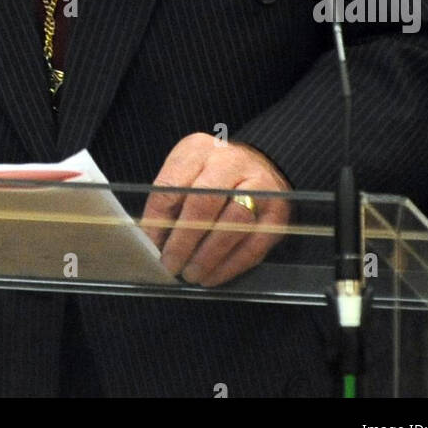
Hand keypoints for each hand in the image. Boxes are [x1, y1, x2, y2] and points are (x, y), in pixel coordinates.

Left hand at [141, 132, 290, 286]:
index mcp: (200, 150)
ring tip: (191, 274)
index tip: (150, 246)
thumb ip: (170, 200)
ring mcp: (261, 188)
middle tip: (170, 265)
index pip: (172, 185)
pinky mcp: (277, 215)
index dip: (157, 220)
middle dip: (183, 240)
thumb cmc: (213, 174)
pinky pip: (253, 245)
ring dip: (208, 256)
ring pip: (233, 224)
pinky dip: (230, 266)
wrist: (262, 166)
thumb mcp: (187, 172)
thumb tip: (153, 241)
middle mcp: (232, 162)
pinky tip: (213, 277)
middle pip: (204, 202)